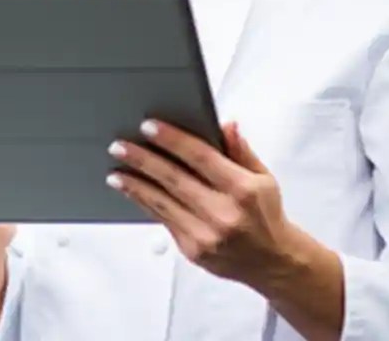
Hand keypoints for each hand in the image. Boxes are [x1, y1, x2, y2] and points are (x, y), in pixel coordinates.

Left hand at [107, 121, 294, 287]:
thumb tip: (225, 125)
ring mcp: (206, 234)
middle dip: (143, 160)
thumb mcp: (263, 178)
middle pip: (174, 179)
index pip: (201, 157)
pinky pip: (163, 220)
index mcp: (242, 189)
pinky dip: (145, 203)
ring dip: (135, 184)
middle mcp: (223, 213)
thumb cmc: (266, 215)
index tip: (149, 127)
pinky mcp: (193, 250)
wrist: (273, 262)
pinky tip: (132, 190)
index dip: (172, 140)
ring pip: (162, 202)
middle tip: (120, 146)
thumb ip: (241, 151)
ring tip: (116, 170)